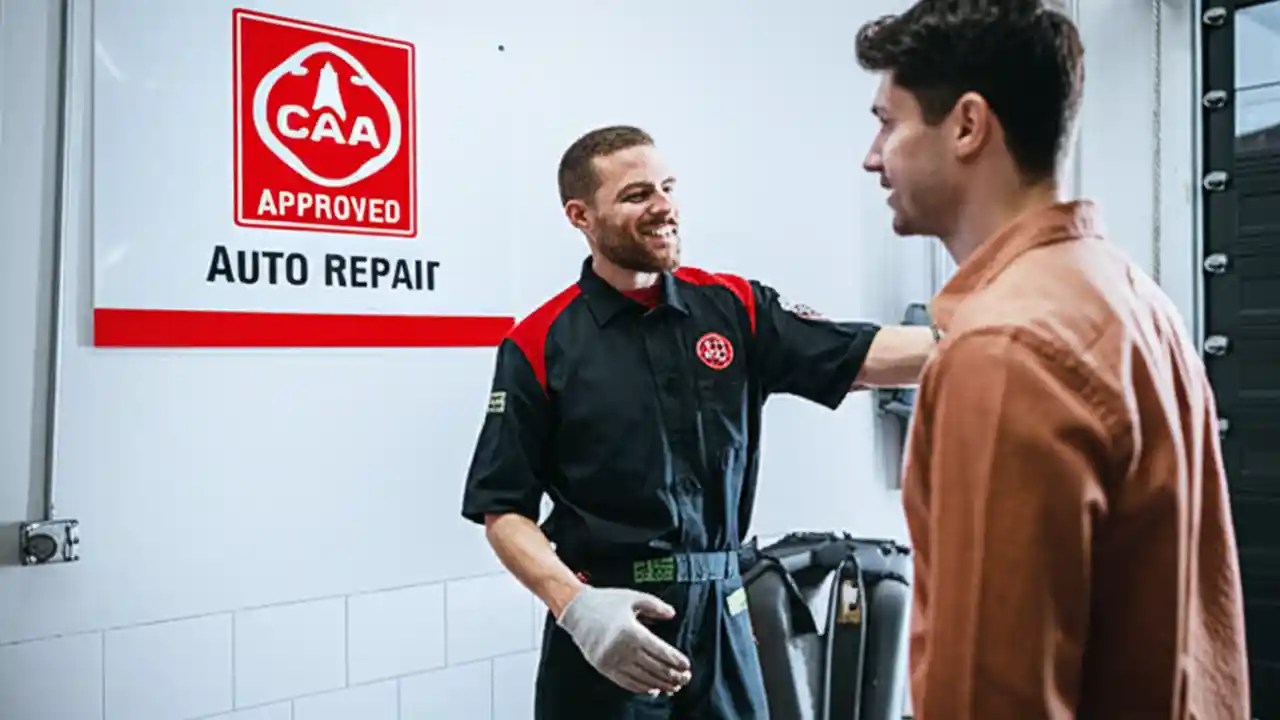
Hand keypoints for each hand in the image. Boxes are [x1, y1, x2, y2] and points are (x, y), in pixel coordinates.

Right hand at [556, 586, 692, 694]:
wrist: (576, 610)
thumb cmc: (605, 602)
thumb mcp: (632, 597)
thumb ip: (654, 606)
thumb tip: (671, 614)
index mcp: (631, 632)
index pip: (660, 651)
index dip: (675, 660)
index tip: (686, 665)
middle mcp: (622, 649)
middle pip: (654, 668)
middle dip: (672, 675)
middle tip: (685, 678)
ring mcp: (612, 661)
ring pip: (643, 678)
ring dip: (660, 684)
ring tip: (673, 686)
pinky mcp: (604, 668)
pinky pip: (627, 683)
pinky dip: (642, 688)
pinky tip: (652, 688)